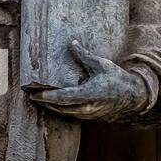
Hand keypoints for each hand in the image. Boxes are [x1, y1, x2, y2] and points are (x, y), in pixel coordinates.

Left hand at [29, 40, 151, 120]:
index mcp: (90, 94)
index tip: (35, 94)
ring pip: (64, 113)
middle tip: (29, 94)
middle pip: (60, 108)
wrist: (132, 96)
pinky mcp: (88, 116)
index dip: (48, 96)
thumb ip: (85, 56)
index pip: (65, 97)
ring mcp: (88, 114)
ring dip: (49, 106)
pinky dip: (59, 108)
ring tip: (36, 98)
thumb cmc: (117, 79)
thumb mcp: (102, 65)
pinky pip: (70, 114)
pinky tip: (50, 102)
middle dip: (43, 102)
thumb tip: (72, 43)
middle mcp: (87, 107)